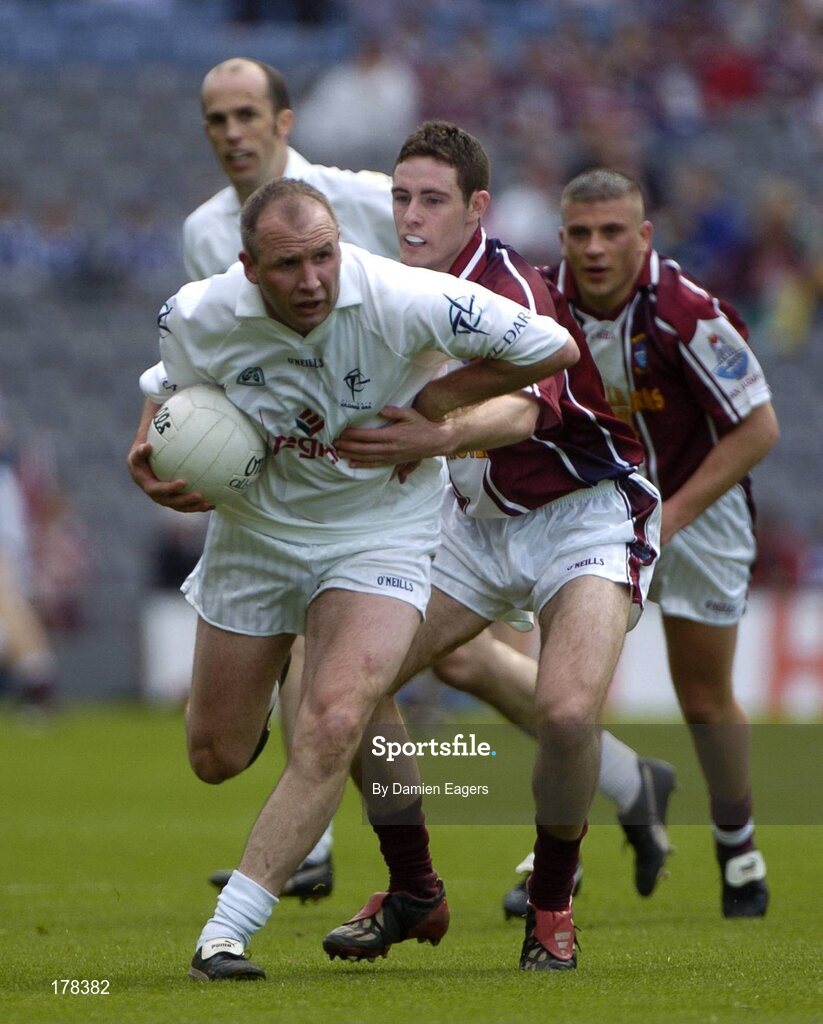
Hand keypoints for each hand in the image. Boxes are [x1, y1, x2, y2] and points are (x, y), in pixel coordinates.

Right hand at [127, 440, 213, 512]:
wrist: (143, 466)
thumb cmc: (142, 456)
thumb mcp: (138, 452)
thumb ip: (141, 450)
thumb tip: (147, 446)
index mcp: (148, 485)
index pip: (158, 489)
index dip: (170, 488)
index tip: (183, 482)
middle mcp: (157, 495)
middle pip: (171, 502)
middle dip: (185, 501)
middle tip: (199, 495)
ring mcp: (166, 499)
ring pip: (181, 506)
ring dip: (195, 507)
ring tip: (208, 504)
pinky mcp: (175, 499)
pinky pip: (187, 504)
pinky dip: (199, 506)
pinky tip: (213, 504)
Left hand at [335, 406, 455, 468]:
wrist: (435, 441)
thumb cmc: (422, 425)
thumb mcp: (409, 414)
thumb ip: (394, 411)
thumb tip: (380, 410)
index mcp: (392, 435)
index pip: (367, 436)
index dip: (353, 435)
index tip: (341, 432)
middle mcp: (389, 448)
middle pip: (364, 449)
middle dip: (348, 446)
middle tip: (334, 443)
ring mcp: (391, 457)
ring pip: (367, 458)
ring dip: (351, 456)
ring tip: (338, 453)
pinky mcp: (393, 462)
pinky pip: (375, 464)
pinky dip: (362, 464)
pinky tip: (352, 463)